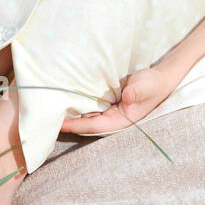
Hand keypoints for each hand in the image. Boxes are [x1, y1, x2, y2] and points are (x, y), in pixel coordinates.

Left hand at [60, 64, 179, 133]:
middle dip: (67, 122)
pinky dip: (77, 104)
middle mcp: (112, 119)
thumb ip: (137, 91)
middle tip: (46, 117)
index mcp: (120, 121)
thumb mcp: (146, 86)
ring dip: (70, 113)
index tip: (58, 124)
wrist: (159, 78)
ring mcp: (108, 112)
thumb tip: (127, 98)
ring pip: (86, 116)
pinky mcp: (106, 103)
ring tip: (49, 110)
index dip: (75, 125)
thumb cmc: (153, 84)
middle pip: (85, 124)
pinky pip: (89, 106)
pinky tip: (63, 99)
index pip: (93, 126)